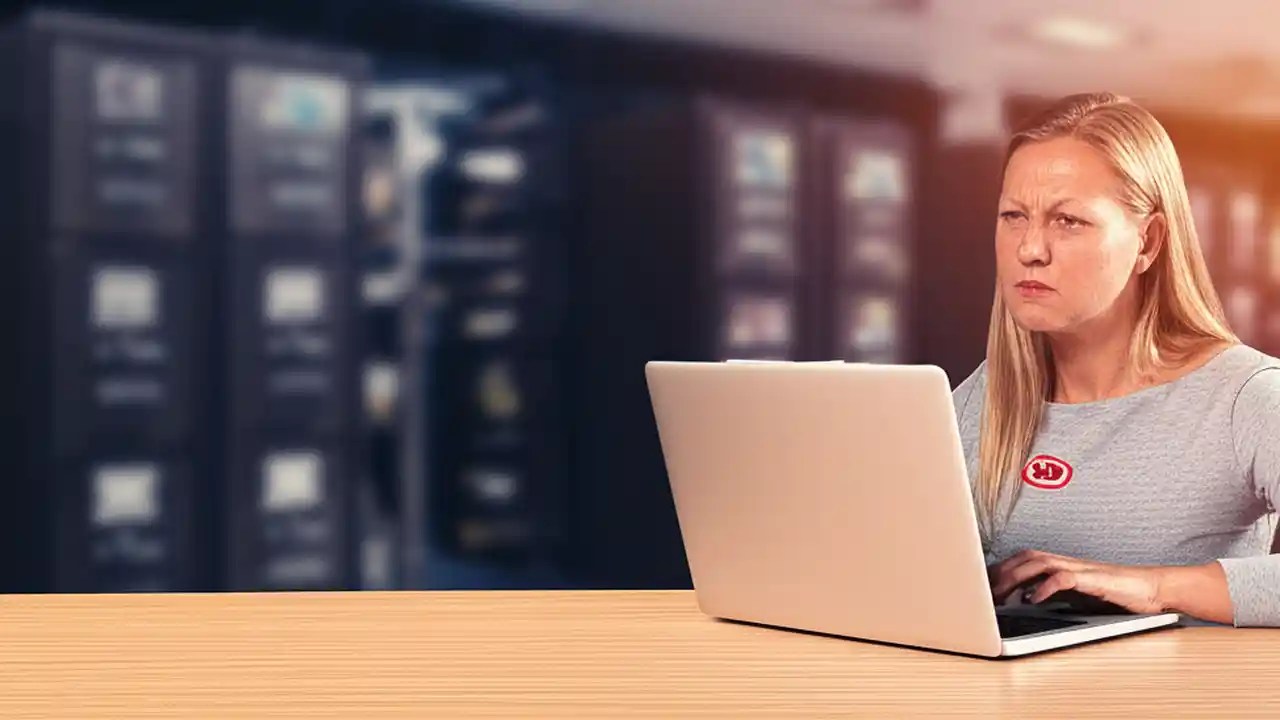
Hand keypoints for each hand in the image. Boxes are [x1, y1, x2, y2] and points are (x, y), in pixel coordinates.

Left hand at [988, 549, 1165, 614]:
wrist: (1152, 589)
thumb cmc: (1115, 594)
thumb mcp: (1077, 596)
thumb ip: (1052, 594)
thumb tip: (1022, 599)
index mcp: (1061, 565)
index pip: (1022, 559)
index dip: (1000, 568)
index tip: (979, 583)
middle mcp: (1067, 562)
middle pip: (1025, 558)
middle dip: (1000, 572)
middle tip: (980, 590)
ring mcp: (1080, 569)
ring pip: (1039, 563)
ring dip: (1014, 577)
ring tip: (998, 594)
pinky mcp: (1093, 580)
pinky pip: (1064, 579)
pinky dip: (1044, 587)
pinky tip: (1031, 599)